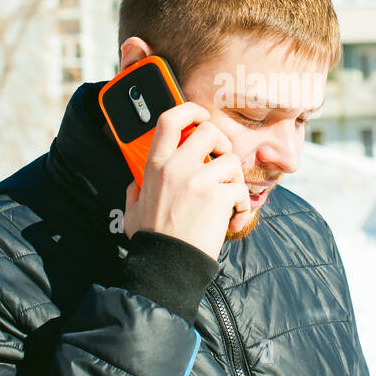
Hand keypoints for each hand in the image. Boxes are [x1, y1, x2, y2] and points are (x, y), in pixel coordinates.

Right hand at [122, 102, 252, 260]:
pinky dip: (243, 206)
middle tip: (221, 161)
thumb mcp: (133, 209)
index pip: (170, 119)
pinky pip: (242, 189)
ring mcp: (198, 181)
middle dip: (221, 143)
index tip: (200, 116)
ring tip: (228, 200)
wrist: (166, 266)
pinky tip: (233, 219)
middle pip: (208, 130)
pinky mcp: (218, 197)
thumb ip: (136, 189)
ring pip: (231, 161)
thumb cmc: (152, 240)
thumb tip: (138, 181)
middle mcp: (176, 167)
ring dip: (235, 180)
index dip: (190, 109)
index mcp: (155, 166)